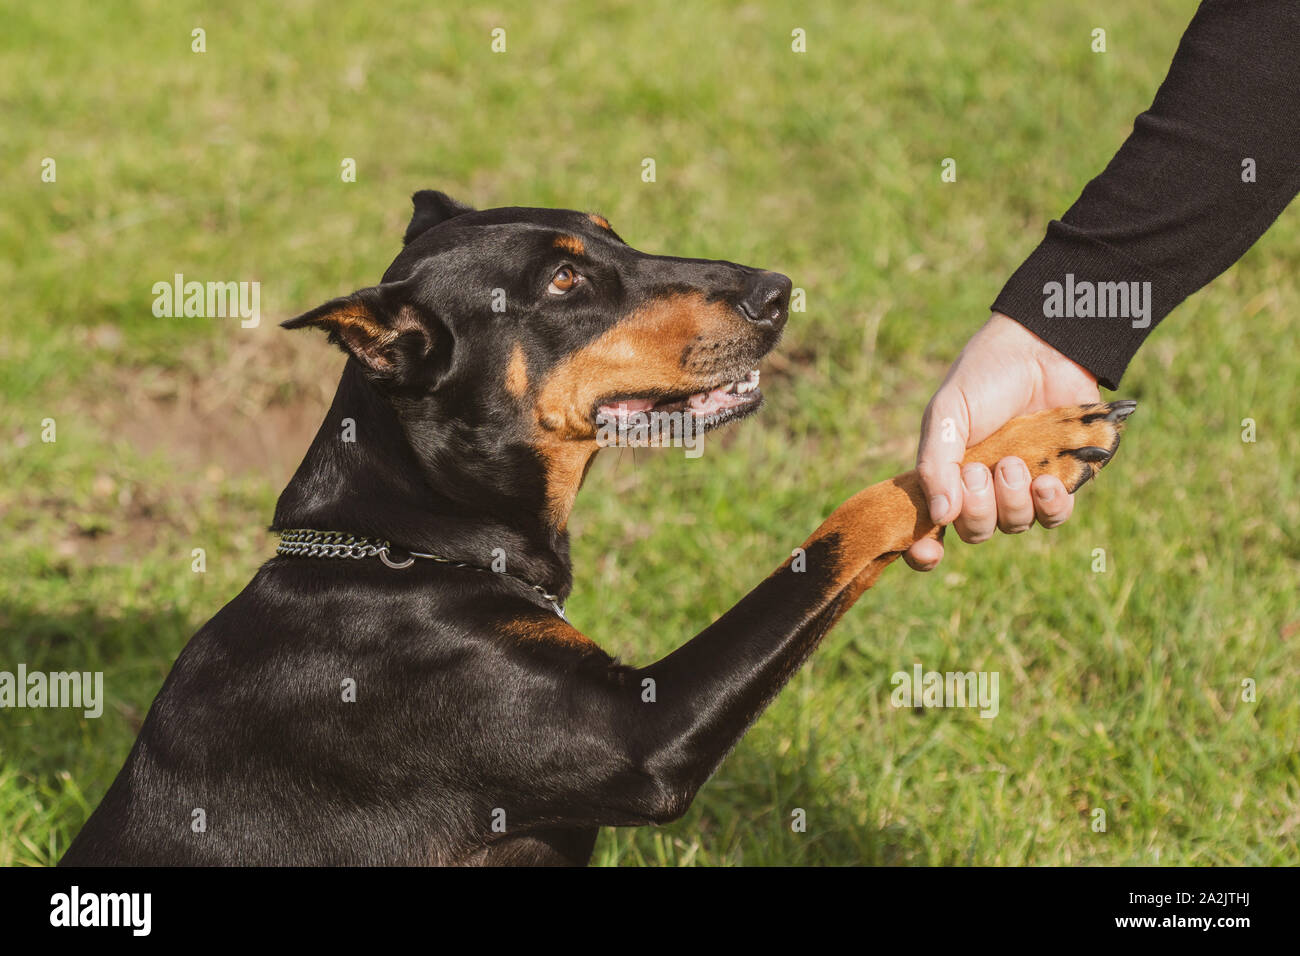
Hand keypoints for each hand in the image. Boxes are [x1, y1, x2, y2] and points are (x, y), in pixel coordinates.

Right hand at [905, 312, 1100, 570]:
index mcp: (946, 476)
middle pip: (975, 532)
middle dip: (977, 510)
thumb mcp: (947, 415)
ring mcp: (1022, 488)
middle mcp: (982, 490)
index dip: (924, 551)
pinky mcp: (1061, 480)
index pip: (929, 529)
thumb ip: (935, 464)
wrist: (1042, 347)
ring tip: (1015, 463)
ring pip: (1015, 525)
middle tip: (981, 470)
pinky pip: (1055, 517)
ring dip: (1013, 501)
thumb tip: (938, 518)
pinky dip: (1050, 506)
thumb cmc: (984, 376)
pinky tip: (1047, 480)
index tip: (926, 551)